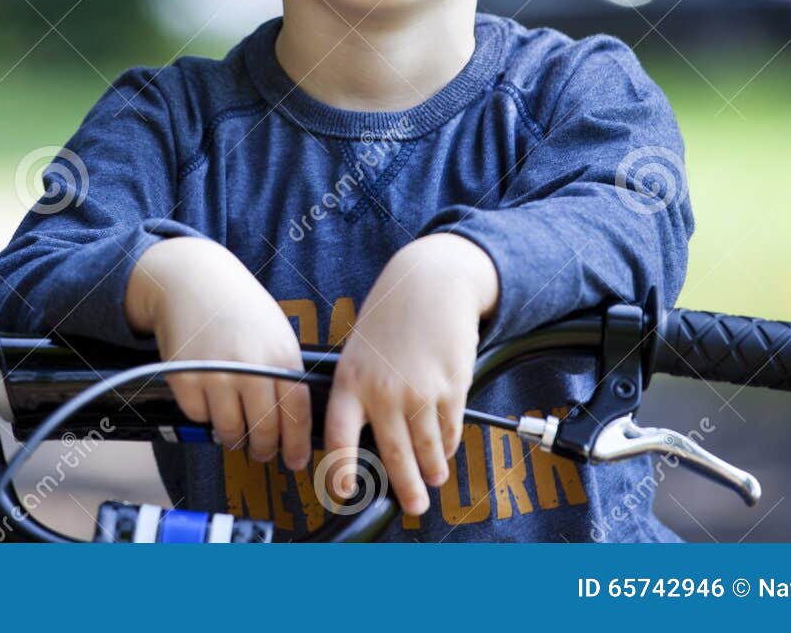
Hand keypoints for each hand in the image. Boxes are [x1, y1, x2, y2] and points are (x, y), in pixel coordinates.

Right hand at [126, 237, 312, 468]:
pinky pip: (199, 417)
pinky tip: (207, 391)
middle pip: (264, 431)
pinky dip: (204, 412)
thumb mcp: (276, 334)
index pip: (297, 414)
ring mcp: (216, 374)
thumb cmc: (239, 310)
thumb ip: (285, 374)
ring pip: (230, 431)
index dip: (297, 445)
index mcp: (281, 355)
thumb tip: (294, 425)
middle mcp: (251, 367)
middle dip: (264, 448)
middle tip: (262, 451)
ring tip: (233, 424)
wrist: (193, 280)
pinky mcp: (185, 378)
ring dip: (233, 436)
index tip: (294, 462)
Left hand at [322, 233, 498, 515]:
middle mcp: (384, 392)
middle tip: (414, 506)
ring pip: (427, 450)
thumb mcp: (358, 349)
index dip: (339, 471)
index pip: (339, 438)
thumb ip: (359, 390)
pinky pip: (450, 430)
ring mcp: (420, 393)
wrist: (430, 283)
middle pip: (393, 456)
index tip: (343, 491)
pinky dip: (449, 444)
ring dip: (432, 471)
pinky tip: (446, 449)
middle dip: (405, 488)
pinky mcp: (451, 388)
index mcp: (351, 381)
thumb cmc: (390, 315)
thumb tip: (362, 433)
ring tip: (434, 480)